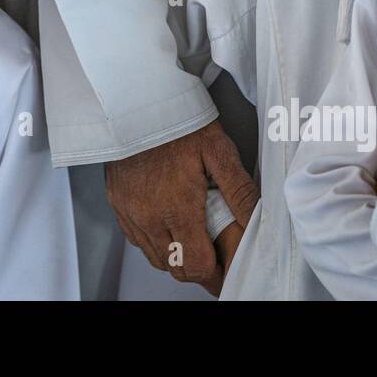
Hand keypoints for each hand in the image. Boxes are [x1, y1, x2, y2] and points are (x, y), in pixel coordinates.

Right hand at [104, 121, 258, 285]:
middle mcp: (148, 216)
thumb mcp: (218, 150)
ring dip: (175, 256)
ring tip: (193, 239)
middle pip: (174, 268)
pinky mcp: (117, 203)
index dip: (213, 274)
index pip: (195, 267)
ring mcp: (129, 211)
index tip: (225, 268)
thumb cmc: (178, 122)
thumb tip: (260, 221)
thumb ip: (239, 191)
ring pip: (154, 256)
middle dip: (196, 268)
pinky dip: (154, 241)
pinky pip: (136, 238)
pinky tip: (167, 224)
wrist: (136, 102)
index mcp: (176, 208)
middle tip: (214, 256)